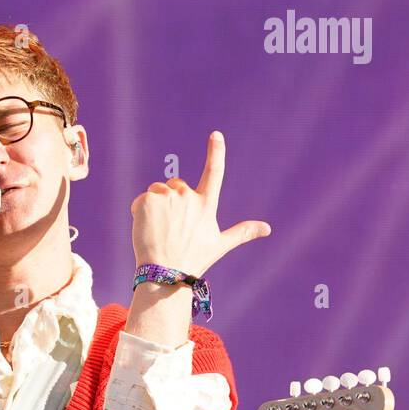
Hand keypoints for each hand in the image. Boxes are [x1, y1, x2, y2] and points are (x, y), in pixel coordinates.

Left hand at [130, 132, 270, 275]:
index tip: (216, 134)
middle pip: (176, 185)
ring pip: (158, 191)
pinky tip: (146, 230)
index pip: (214, 172)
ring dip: (157, 205)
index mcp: (206, 204)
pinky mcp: (148, 200)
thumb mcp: (220, 245)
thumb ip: (242, 232)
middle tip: (172, 228)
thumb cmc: (193, 260)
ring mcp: (168, 198)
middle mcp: (188, 197)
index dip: (216, 152)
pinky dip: (141, 212)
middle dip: (173, 200)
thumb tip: (267, 228)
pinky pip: (142, 199)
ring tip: (160, 230)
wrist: (164, 274)